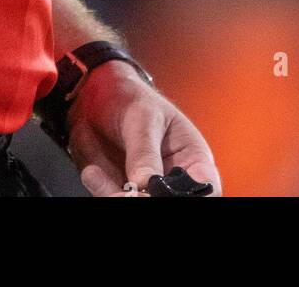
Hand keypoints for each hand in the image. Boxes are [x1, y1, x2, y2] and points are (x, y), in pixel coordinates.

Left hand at [65, 61, 220, 197]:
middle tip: (127, 190)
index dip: (191, 195)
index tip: (161, 189)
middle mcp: (173, 179)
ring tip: (97, 176)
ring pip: (139, 203)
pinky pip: (115, 200)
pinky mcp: (122, 190)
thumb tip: (146, 182)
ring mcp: (147, 187)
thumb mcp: (143, 115)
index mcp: (192, 158)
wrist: (95, 95)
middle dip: (147, 198)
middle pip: (171, 201)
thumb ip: (145, 150)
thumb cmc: (130, 97)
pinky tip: (92, 173)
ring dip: (119, 198)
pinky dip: (103, 193)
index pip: (206, 187)